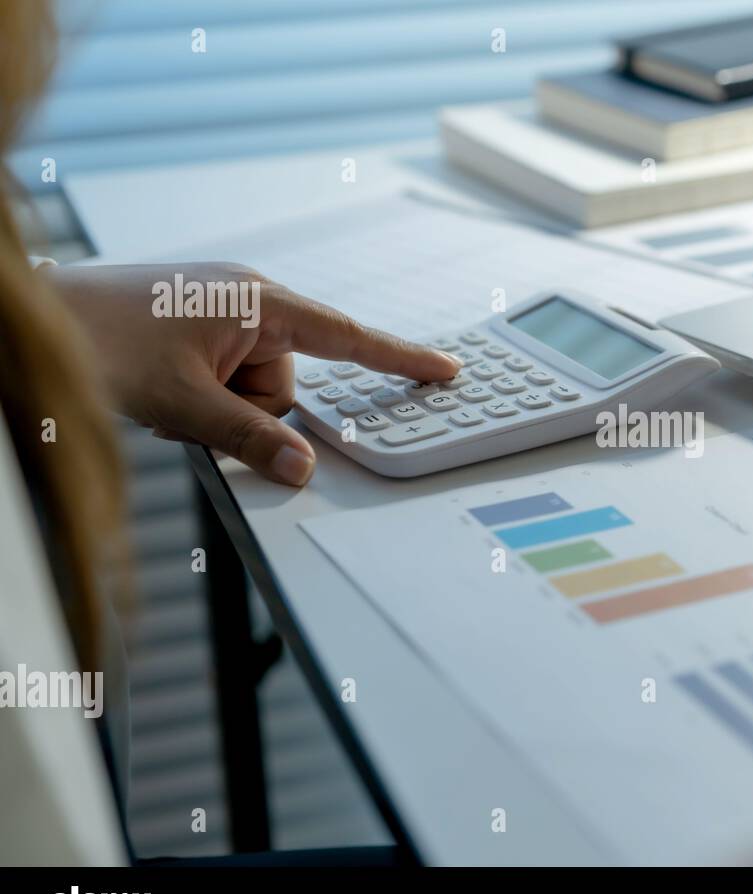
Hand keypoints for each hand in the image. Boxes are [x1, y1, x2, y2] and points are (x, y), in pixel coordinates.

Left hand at [46, 262, 460, 484]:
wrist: (34, 318)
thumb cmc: (97, 337)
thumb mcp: (182, 403)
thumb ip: (250, 437)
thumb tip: (302, 467)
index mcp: (256, 300)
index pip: (349, 337)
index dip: (401, 359)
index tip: (445, 370)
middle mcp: (246, 301)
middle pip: (290, 382)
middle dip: (249, 411)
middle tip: (192, 412)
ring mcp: (221, 314)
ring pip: (256, 390)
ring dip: (220, 410)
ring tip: (167, 400)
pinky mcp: (199, 328)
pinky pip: (229, 381)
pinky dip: (204, 400)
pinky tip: (165, 394)